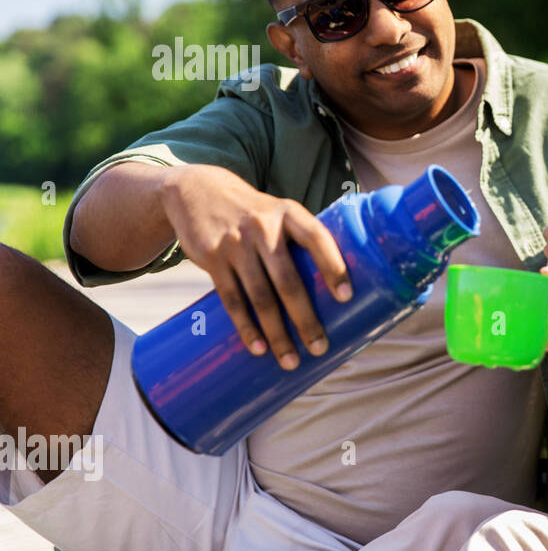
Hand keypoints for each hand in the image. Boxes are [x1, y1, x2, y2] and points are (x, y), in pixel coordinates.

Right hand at [159, 164, 351, 368]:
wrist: (196, 190)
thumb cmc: (254, 211)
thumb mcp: (279, 211)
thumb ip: (301, 241)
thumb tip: (338, 285)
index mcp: (289, 213)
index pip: (317, 239)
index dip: (333, 266)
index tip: (347, 297)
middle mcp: (263, 227)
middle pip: (287, 280)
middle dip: (305, 318)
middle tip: (320, 347)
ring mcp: (235, 244)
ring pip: (260, 297)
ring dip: (277, 333)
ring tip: (291, 361)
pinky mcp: (212, 258)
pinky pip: (232, 300)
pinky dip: (246, 327)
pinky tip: (259, 348)